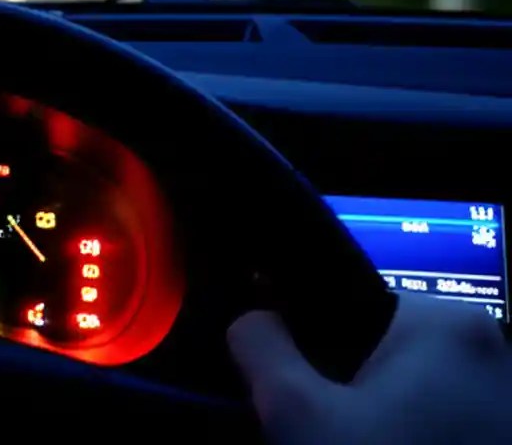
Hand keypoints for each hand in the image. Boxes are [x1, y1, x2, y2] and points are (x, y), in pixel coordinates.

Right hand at [229, 294, 510, 444]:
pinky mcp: (498, 436)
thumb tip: (251, 320)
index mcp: (444, 324)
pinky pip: (435, 424)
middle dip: (341, 392)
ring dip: (372, 423)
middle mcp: (489, 351)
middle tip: (319, 437)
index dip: (306, 351)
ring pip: (408, 397)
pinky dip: (404, 439)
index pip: (347, 306)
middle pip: (378, 354)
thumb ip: (260, 347)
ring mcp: (504, 402)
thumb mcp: (295, 412)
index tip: (295, 400)